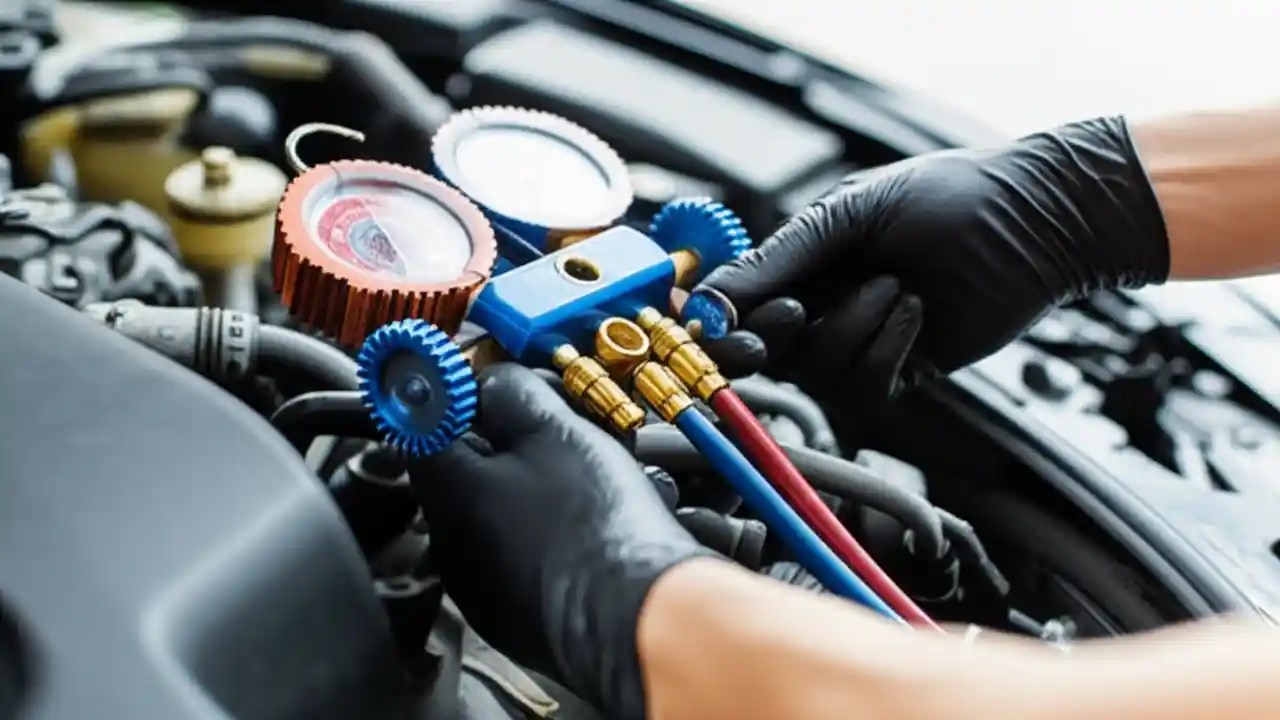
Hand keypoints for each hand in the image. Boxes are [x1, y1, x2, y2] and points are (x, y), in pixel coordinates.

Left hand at [409, 363, 709, 719]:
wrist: (637, 615)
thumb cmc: (593, 524)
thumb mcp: (552, 430)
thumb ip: (512, 395)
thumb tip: (494, 381)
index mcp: (448, 495)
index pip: (428, 432)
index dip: (463, 403)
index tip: (490, 392)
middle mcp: (454, 549)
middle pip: (476, 476)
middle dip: (523, 450)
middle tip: (568, 433)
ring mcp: (486, 591)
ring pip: (512, 519)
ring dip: (551, 493)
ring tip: (606, 482)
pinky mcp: (523, 620)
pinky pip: (534, 562)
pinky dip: (564, 540)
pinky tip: (609, 527)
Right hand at [701, 117, 1168, 407]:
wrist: (1034, 222)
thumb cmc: (947, 198)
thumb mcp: (850, 212)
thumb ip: (780, 258)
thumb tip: (711, 299)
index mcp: (802, 261)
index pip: (738, 304)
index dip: (718, 321)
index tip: (708, 324)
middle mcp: (822, 304)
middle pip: (766, 350)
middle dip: (774, 338)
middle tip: (798, 311)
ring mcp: (859, 341)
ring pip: (816, 372)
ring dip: (852, 330)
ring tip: (896, 285)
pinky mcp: (899, 371)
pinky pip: (864, 387)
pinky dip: (885, 348)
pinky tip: (916, 310)